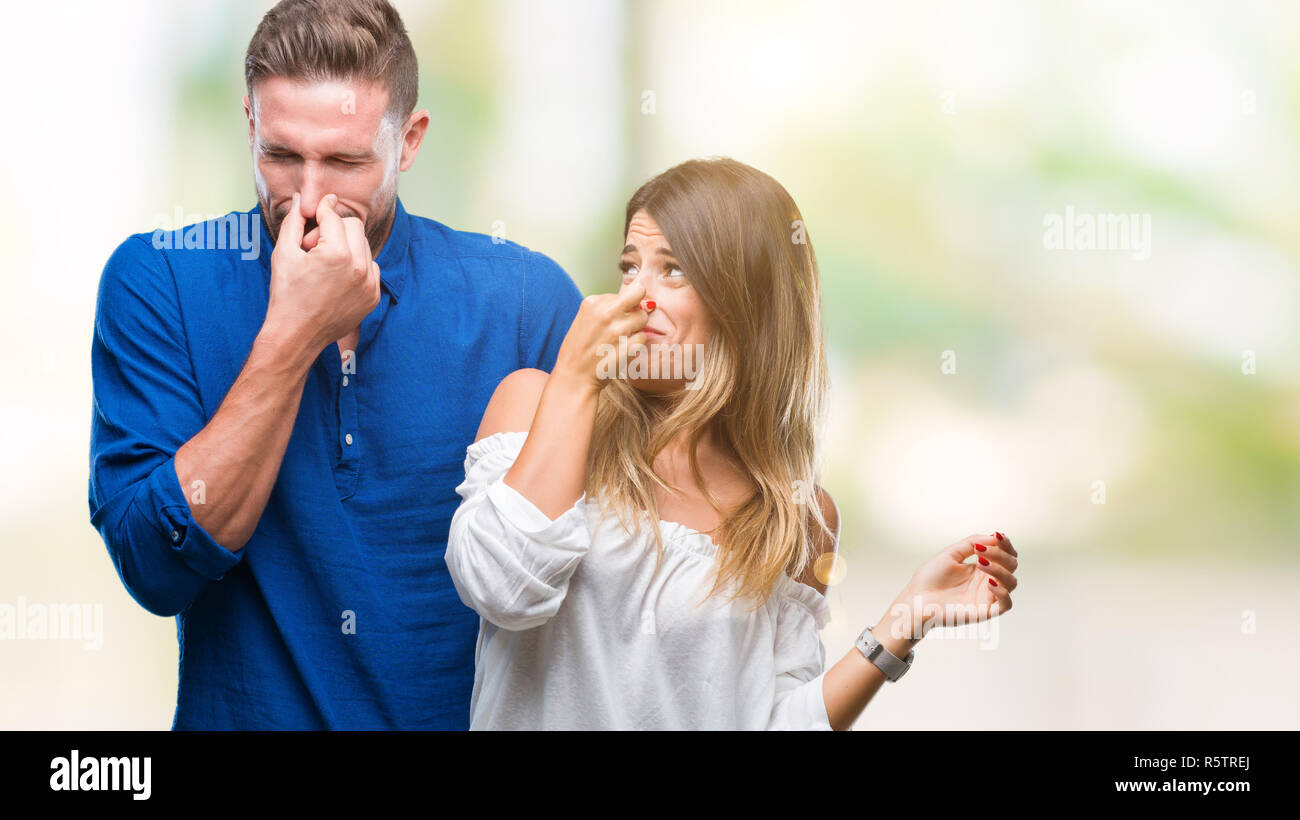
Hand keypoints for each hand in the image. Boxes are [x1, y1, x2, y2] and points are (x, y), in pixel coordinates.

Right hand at [265, 192, 380, 356]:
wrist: (296, 335)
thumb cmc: (286, 295)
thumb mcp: (284, 253)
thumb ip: (295, 222)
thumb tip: (303, 199)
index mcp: (336, 254)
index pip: (334, 216)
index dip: (323, 208)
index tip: (320, 205)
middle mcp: (359, 267)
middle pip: (354, 226)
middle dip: (334, 229)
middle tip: (312, 245)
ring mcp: (370, 284)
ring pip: (364, 246)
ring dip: (346, 246)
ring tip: (323, 264)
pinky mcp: (373, 296)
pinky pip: (370, 267)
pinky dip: (356, 266)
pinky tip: (335, 278)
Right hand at [550, 281, 648, 392]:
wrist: (574, 377)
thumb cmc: (579, 349)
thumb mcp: (586, 319)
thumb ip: (609, 306)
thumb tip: (639, 300)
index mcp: (593, 302)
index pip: (628, 290)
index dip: (626, 303)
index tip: (616, 315)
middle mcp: (606, 313)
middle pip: (639, 296)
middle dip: (637, 307)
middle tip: (627, 322)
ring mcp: (617, 330)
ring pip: (643, 318)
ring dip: (636, 328)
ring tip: (619, 339)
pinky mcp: (627, 346)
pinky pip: (643, 338)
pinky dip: (636, 344)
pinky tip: (621, 350)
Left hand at [886, 532, 1018, 638]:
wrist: (916, 600)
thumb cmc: (930, 579)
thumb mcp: (951, 554)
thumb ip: (972, 543)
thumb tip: (994, 536)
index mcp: (980, 567)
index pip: (1004, 554)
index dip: (1005, 544)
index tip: (997, 535)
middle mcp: (987, 581)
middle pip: (1011, 565)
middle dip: (1001, 553)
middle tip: (981, 551)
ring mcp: (987, 596)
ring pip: (1012, 582)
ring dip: (999, 569)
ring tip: (980, 563)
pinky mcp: (985, 612)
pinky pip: (1006, 604)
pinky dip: (1003, 592)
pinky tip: (989, 583)